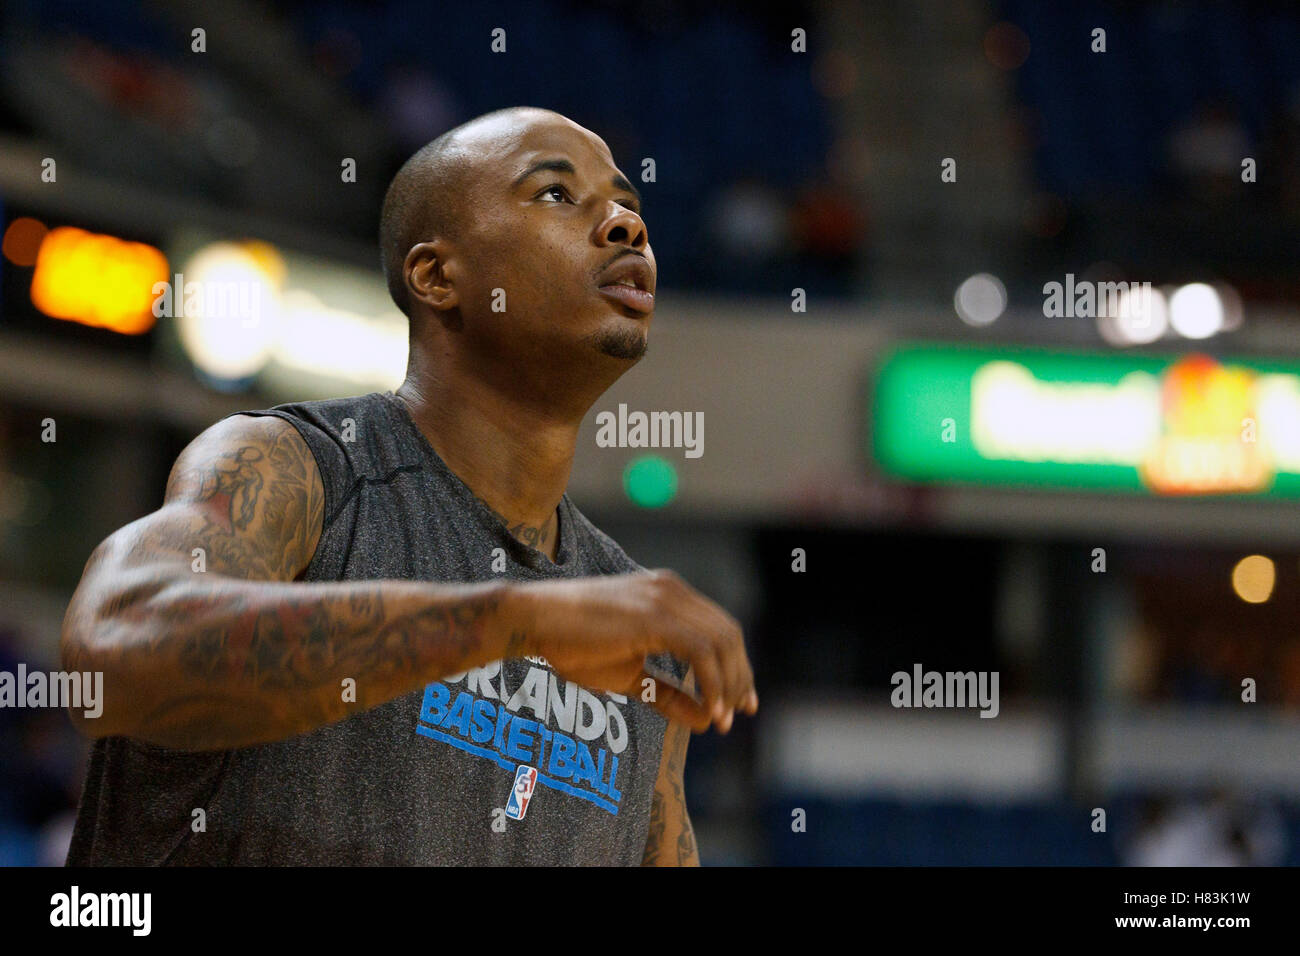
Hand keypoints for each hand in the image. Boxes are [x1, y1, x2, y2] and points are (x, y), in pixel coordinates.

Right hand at [510, 569, 757, 732]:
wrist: (533, 620)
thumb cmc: (572, 644)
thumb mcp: (629, 675)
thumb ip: (667, 693)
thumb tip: (705, 721)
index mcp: (669, 594)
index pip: (720, 628)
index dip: (737, 665)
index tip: (741, 701)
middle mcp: (672, 589)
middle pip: (728, 634)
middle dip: (740, 676)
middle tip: (739, 713)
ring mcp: (664, 598)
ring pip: (721, 642)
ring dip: (728, 684)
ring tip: (723, 719)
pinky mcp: (654, 615)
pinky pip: (701, 651)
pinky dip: (712, 683)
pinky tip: (710, 709)